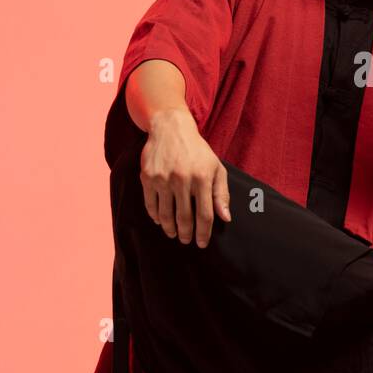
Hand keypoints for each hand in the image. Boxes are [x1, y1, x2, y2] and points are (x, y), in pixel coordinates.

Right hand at [139, 108, 231, 246]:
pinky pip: (150, 204)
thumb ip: (221, 193)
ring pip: (166, 214)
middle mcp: (183, 179)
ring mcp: (163, 179)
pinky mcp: (148, 177)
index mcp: (203, 178)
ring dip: (170, 229)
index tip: (202, 243)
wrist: (171, 129)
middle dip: (186, 234)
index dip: (203, 233)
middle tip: (186, 240)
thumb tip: (225, 218)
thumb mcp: (216, 168)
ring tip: (174, 234)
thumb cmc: (198, 151)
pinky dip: (156, 216)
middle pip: (184, 218)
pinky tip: (161, 221)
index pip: (204, 214)